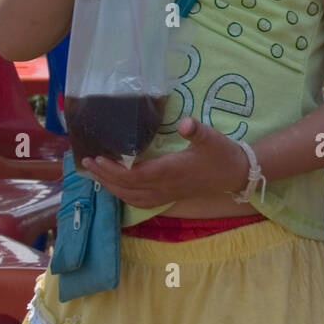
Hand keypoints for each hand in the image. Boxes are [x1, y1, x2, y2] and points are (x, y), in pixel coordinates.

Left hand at [81, 117, 249, 208]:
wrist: (236, 174)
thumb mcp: (211, 137)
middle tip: (86, 163)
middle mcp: (165, 187)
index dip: (113, 169)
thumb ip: (196, 130)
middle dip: (104, 176)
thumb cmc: (222, 154)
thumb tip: (186, 122)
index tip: (96, 158)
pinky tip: (117, 187)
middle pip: (127, 188)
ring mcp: (167, 194)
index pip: (134, 175)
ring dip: (111, 187)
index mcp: (171, 171)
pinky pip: (140, 201)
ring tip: (95, 174)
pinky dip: (124, 195)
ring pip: (131, 197)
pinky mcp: (170, 196)